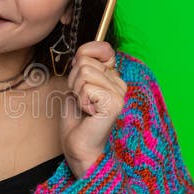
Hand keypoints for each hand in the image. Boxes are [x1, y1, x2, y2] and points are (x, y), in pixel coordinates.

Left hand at [60, 41, 126, 176]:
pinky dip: (81, 100)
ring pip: (84, 72)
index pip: (103, 48)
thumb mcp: (76, 86)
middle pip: (85, 61)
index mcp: (113, 77)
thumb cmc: (76, 119)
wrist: (78, 146)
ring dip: (76, 91)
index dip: (84, 55)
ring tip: (84, 106)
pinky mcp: (114, 104)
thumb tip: (81, 54)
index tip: (79, 78)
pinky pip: (87, 88)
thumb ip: (81, 67)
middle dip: (73, 80)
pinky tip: (89, 113)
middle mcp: (120, 83)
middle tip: (80, 99)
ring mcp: (119, 94)